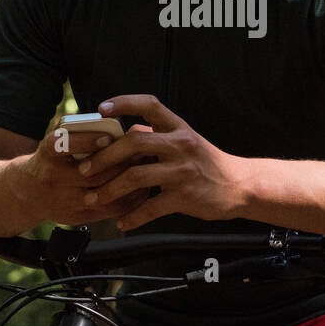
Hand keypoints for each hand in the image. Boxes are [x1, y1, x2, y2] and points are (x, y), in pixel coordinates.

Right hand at [17, 125, 153, 226]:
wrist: (28, 193)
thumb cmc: (52, 159)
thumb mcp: (56, 141)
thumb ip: (77, 131)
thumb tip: (114, 119)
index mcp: (48, 154)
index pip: (63, 145)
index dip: (85, 142)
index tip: (107, 137)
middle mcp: (53, 177)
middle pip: (90, 173)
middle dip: (119, 161)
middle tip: (142, 149)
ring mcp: (64, 200)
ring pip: (103, 194)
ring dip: (127, 181)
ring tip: (146, 167)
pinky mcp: (76, 217)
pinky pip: (107, 210)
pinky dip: (128, 200)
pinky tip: (142, 188)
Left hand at [78, 94, 246, 231]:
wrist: (240, 186)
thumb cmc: (207, 163)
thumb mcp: (186, 141)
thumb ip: (158, 138)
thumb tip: (122, 137)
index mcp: (178, 127)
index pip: (149, 105)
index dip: (124, 102)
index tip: (100, 107)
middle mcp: (180, 144)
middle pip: (134, 141)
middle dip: (103, 156)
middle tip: (84, 170)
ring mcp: (182, 171)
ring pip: (136, 176)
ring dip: (109, 189)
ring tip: (93, 199)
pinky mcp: (184, 196)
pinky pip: (150, 207)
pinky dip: (132, 217)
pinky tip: (122, 223)